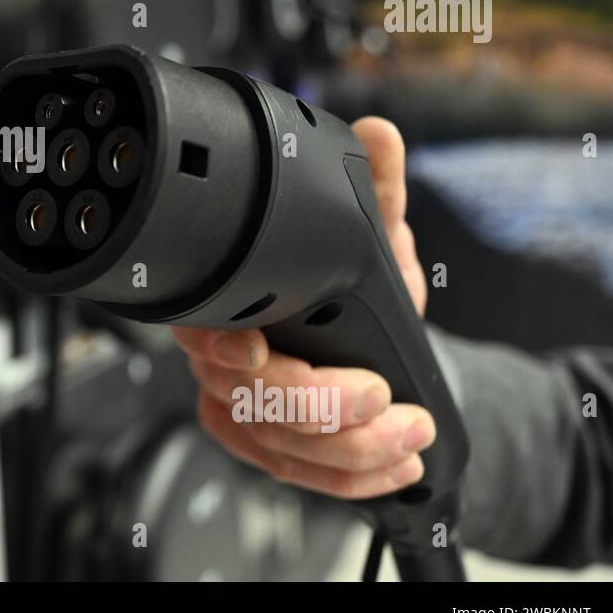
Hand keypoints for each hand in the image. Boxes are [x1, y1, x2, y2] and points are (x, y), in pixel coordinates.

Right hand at [172, 117, 433, 499]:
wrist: (376, 355)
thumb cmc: (359, 296)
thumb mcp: (375, 242)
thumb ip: (375, 192)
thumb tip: (377, 134)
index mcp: (232, 300)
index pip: (203, 325)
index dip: (223, 344)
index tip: (262, 349)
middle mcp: (221, 360)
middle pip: (241, 395)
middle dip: (314, 404)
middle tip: (379, 396)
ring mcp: (238, 409)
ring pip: (272, 443)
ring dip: (347, 448)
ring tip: (410, 434)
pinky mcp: (262, 448)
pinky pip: (293, 475)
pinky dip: (348, 478)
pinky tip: (393, 467)